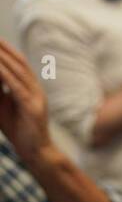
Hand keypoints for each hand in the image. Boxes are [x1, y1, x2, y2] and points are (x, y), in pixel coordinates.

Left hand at [0, 38, 51, 163]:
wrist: (35, 152)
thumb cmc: (19, 130)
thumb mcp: (3, 104)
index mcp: (31, 88)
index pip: (19, 63)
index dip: (6, 49)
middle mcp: (37, 89)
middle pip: (19, 63)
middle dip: (3, 49)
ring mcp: (37, 98)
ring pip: (19, 72)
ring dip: (3, 58)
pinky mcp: (33, 108)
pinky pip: (17, 88)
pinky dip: (5, 75)